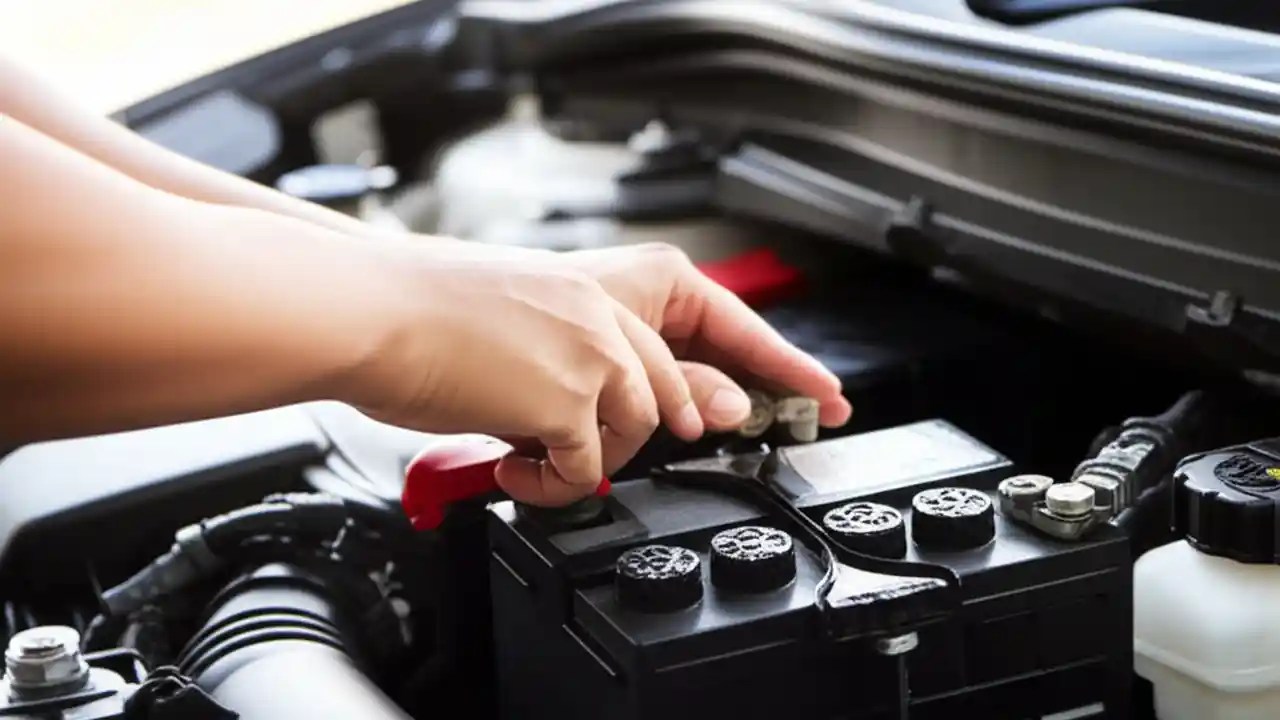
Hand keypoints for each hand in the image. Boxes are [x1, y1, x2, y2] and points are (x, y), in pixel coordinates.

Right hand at [408, 239, 851, 432]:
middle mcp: (611, 311)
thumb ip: (614, 359)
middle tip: (582, 440)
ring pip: (638, 434)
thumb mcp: (539, 323)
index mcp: (607, 281)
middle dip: (649, 432)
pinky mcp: (566, 398)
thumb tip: (695, 409)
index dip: (780, 361)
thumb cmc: (434, 312)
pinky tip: (515, 466)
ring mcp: (594, 352)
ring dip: (587, 456)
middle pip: (676, 395)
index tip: (823, 393)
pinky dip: (553, 483)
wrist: (372, 309)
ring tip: (526, 447)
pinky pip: (589, 469)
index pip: (720, 318)